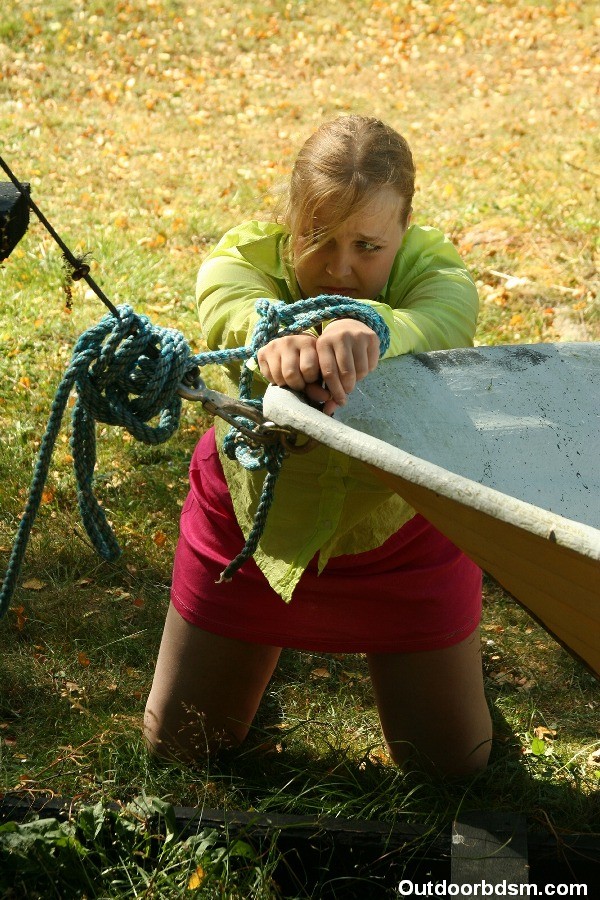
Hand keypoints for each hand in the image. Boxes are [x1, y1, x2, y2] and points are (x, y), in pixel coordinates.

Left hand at [256, 320, 378, 415]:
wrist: (348, 326)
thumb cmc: (332, 352)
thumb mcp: (325, 364)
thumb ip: (326, 387)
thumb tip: (328, 411)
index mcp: (323, 343)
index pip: (329, 373)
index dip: (335, 391)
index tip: (340, 401)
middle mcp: (340, 337)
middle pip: (347, 373)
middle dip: (348, 387)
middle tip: (347, 390)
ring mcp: (357, 336)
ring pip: (361, 371)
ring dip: (358, 380)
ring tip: (353, 375)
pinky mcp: (372, 337)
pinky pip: (372, 365)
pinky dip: (367, 371)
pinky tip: (361, 365)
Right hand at [257, 332, 320, 392]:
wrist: (291, 350)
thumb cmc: (308, 363)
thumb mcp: (316, 372)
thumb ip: (320, 386)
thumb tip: (325, 398)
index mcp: (307, 342)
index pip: (308, 368)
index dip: (310, 379)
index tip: (311, 377)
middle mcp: (289, 340)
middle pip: (290, 373)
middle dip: (296, 384)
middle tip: (300, 382)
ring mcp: (274, 345)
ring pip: (278, 376)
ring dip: (285, 384)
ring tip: (291, 379)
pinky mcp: (262, 352)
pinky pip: (267, 375)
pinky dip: (274, 381)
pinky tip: (280, 375)